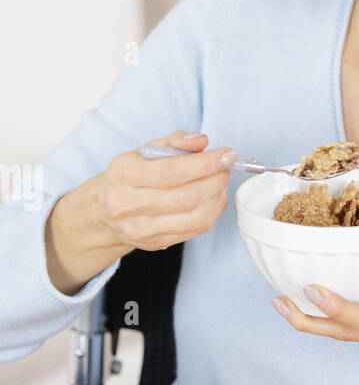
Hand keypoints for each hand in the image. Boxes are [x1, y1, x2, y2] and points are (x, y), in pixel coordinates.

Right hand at [96, 130, 236, 252]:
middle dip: (215, 181)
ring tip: (220, 183)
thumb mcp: (145, 151)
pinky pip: (194, 231)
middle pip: (185, 198)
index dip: (205, 164)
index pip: (170, 171)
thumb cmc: (131, 175)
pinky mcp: (154, 243)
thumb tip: (202, 141)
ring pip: (194, 218)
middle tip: (226, 168)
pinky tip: (213, 199)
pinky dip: (211, 213)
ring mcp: (139, 228)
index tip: (227, 155)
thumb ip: (175, 142)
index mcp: (123, 174)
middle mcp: (127, 204)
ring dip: (217, 198)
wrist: (105, 211)